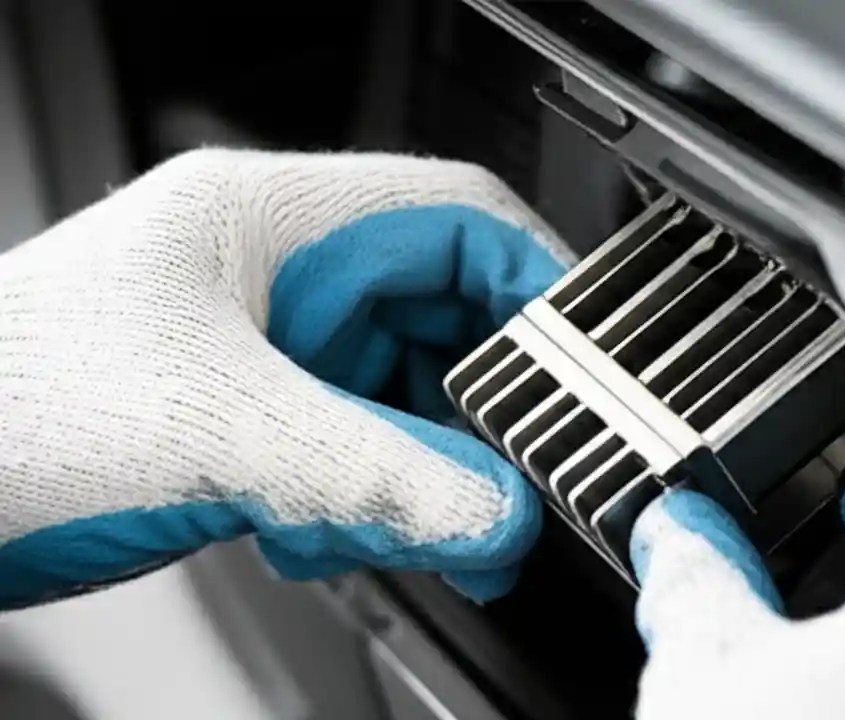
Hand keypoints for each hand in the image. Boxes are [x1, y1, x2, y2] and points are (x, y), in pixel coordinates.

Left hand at [0, 149, 567, 607]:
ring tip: (417, 531)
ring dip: (417, 474)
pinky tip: (324, 539)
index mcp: (275, 221)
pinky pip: (346, 453)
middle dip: (479, 413)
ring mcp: (259, 351)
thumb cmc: (8, 400)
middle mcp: (274, 277)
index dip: (534, 286)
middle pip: (436, 323)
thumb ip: (378, 471)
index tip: (586, 367)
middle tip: (514, 485)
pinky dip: (362, 503)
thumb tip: (500, 507)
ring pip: (395, 400)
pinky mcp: (241, 422)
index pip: (455, 219)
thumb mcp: (220, 430)